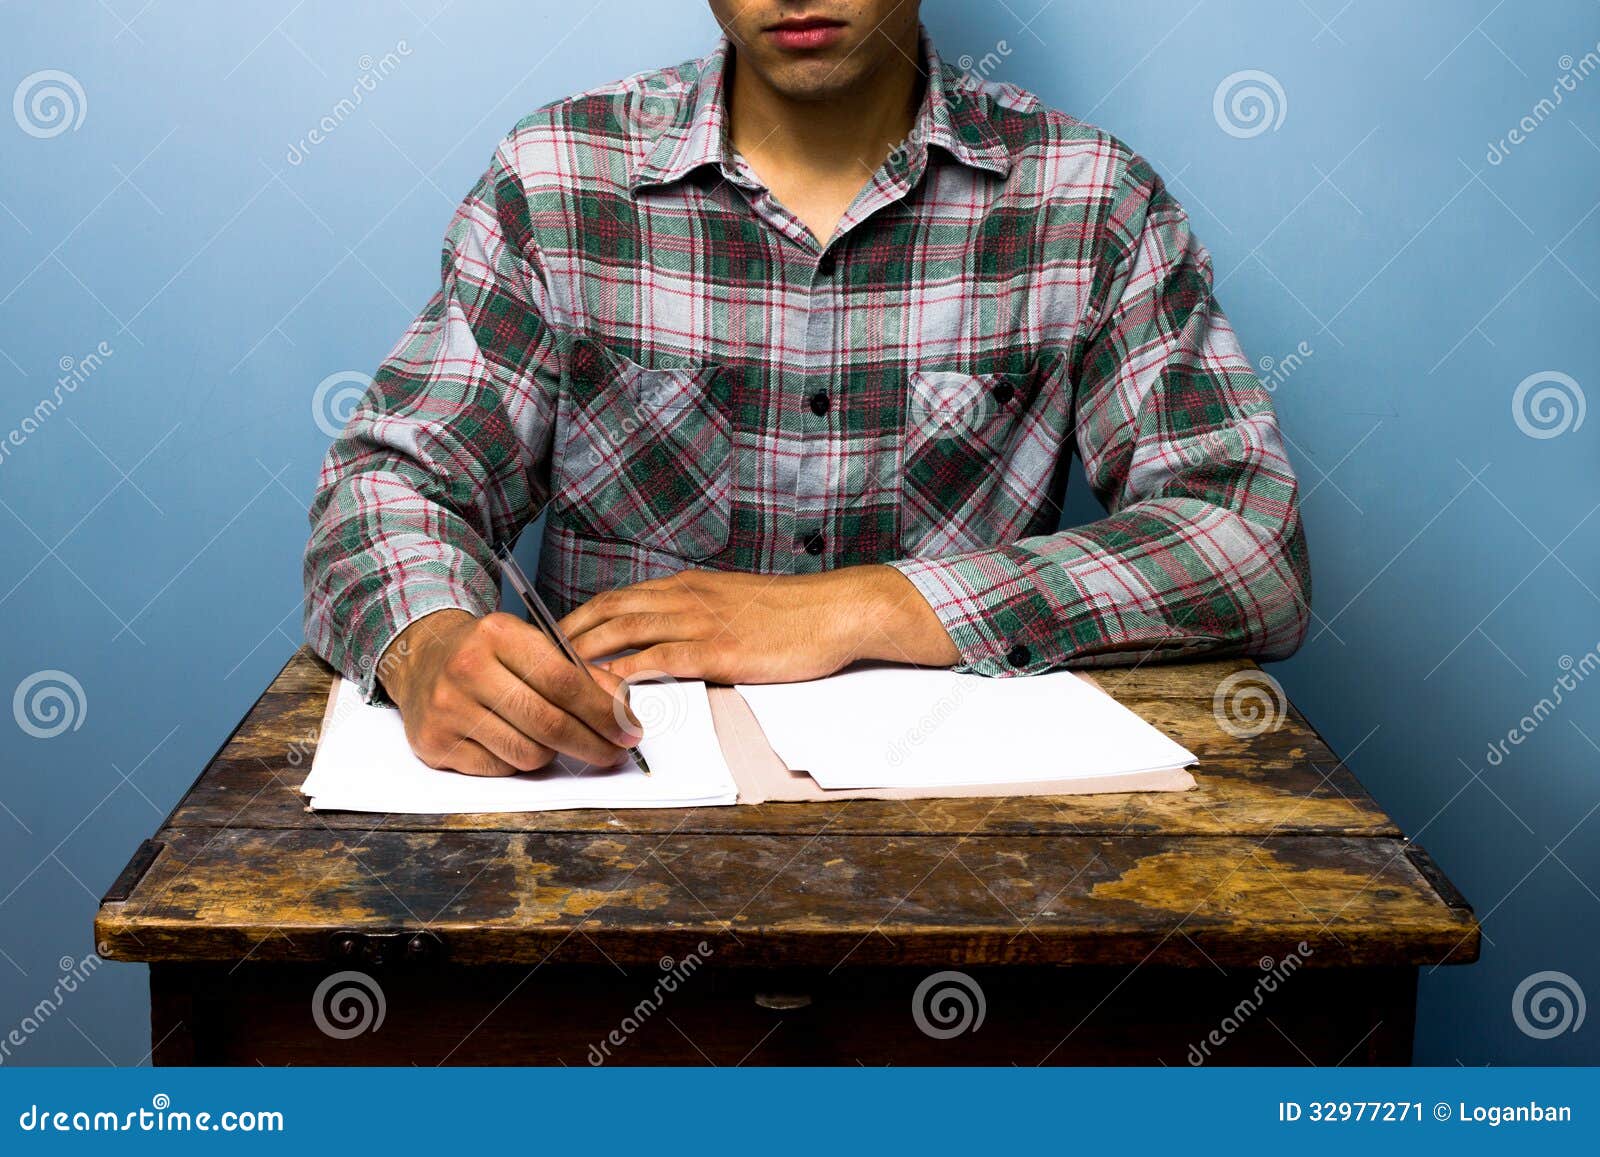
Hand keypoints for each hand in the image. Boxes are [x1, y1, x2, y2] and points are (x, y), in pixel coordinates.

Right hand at [378, 609, 641, 776]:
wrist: (421, 658)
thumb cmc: (489, 654)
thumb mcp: (532, 646)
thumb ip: (579, 674)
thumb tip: (620, 710)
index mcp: (498, 634)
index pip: (565, 682)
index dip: (603, 712)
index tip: (628, 729)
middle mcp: (468, 669)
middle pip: (549, 723)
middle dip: (593, 744)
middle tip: (614, 752)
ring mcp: (448, 708)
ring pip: (527, 753)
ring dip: (552, 754)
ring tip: (553, 739)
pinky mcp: (435, 743)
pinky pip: (500, 769)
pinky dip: (517, 762)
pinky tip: (514, 741)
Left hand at [558, 565, 960, 683]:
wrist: (837, 610)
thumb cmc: (794, 614)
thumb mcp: (736, 604)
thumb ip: (700, 616)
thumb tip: (670, 638)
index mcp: (687, 586)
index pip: (616, 598)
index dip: (578, 619)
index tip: (550, 641)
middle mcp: (684, 597)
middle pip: (606, 611)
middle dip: (565, 637)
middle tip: (533, 663)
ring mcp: (698, 621)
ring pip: (622, 632)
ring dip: (582, 655)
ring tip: (551, 679)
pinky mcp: (716, 650)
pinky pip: (656, 662)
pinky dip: (622, 676)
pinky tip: (601, 693)